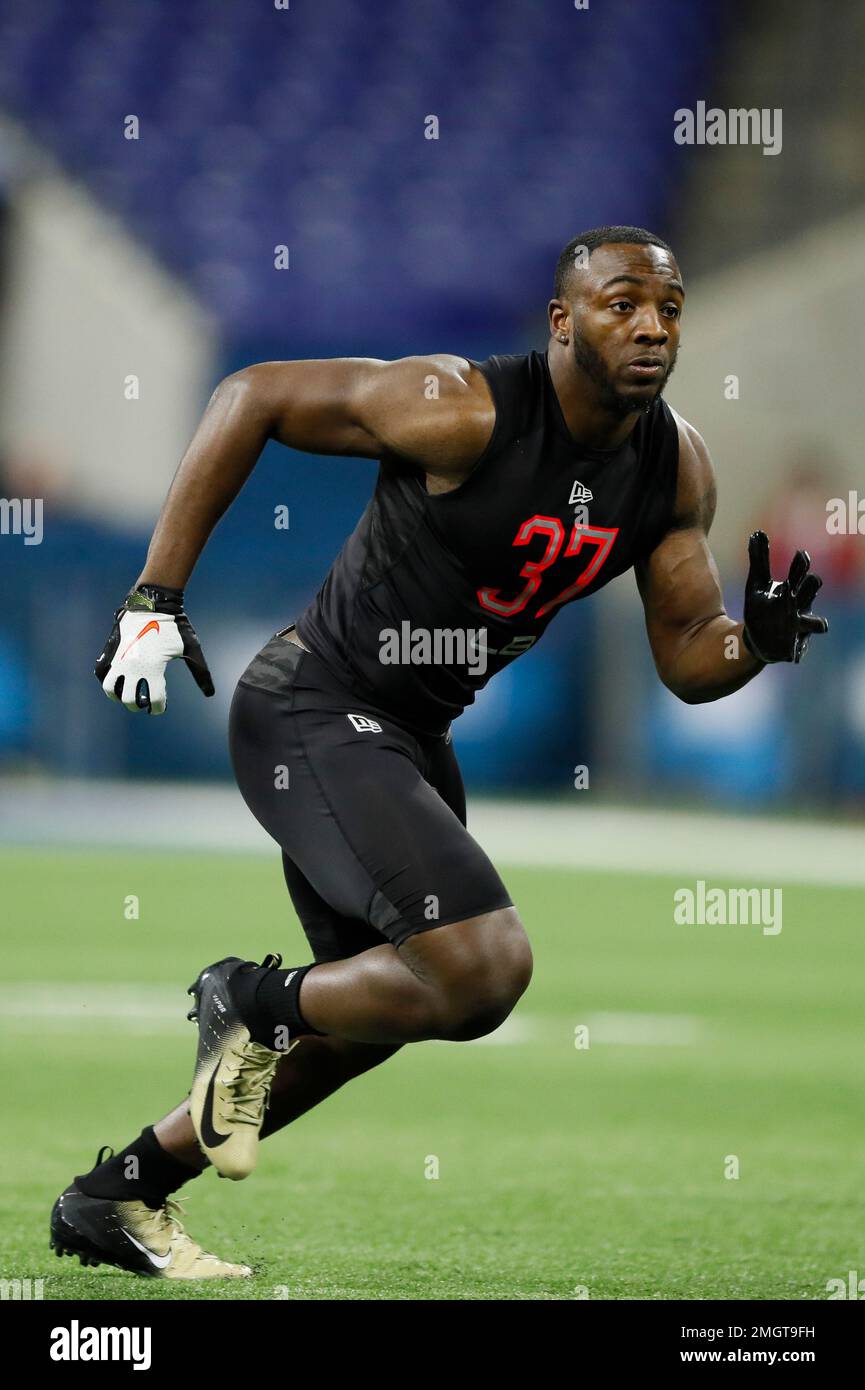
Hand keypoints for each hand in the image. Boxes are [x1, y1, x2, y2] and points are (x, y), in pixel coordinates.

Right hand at [94, 584, 213, 713]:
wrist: (152, 602)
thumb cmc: (174, 626)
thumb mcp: (191, 649)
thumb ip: (200, 673)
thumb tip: (210, 694)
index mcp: (153, 668)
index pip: (154, 700)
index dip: (158, 708)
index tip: (160, 708)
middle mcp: (133, 666)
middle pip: (129, 700)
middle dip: (138, 706)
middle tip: (144, 703)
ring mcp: (119, 658)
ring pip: (110, 689)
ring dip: (118, 696)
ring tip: (127, 694)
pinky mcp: (110, 650)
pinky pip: (100, 672)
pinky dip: (106, 679)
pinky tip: (118, 680)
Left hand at [743, 530, 828, 663]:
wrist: (759, 639)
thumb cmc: (762, 608)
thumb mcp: (756, 585)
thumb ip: (758, 560)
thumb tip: (757, 533)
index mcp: (792, 589)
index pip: (800, 572)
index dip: (802, 564)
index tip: (800, 554)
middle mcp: (800, 606)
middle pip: (810, 592)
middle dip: (809, 587)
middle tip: (807, 582)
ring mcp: (799, 627)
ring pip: (816, 624)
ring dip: (816, 623)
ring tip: (821, 625)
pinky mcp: (794, 646)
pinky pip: (800, 650)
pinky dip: (798, 652)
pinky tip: (794, 657)